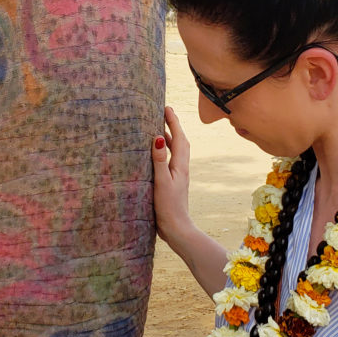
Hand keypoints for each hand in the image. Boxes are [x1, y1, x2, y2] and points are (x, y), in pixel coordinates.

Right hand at [151, 107, 191, 248]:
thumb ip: (160, 160)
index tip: (166, 107)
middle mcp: (181, 168)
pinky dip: (165, 152)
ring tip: (158, 128)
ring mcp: (178, 176)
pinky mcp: (173, 184)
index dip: (173, 122)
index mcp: (180, 166)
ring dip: (170, 138)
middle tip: (163, 113)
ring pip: (176, 152)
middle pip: (180, 142)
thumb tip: (160, 137)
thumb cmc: (169, 207)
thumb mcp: (162, 181)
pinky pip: (171, 161)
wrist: (177, 229)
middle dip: (173, 126)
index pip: (179, 138)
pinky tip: (156, 156)